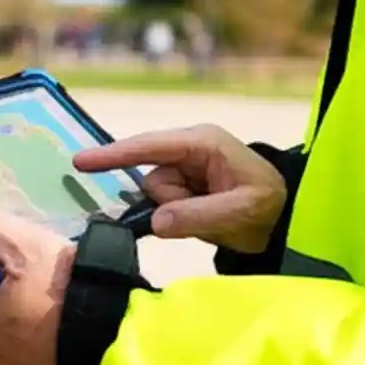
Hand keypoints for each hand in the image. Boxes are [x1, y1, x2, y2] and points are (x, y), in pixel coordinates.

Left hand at [0, 191, 74, 364]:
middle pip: (2, 308)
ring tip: (79, 303)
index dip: (6, 261)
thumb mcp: (24, 247)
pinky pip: (51, 356)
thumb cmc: (66, 296)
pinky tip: (84, 329)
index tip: (36, 257)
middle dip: (27, 292)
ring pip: (28, 334)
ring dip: (46, 319)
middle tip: (62, 278)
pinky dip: (62, 342)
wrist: (119, 352)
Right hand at [73, 124, 285, 252]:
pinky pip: (164, 205)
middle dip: (171, 203)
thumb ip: (197, 215)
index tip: (81, 162)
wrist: (283, 218)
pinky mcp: (183, 186)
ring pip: (156, 197)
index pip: (151, 147)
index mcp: (203, 142)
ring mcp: (185, 168)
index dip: (115, 155)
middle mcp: (189, 150)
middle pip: (152, 180)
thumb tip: (155, 222)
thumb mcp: (240, 210)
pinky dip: (178, 217)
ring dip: (179, 214)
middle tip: (210, 214)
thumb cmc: (269, 205)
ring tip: (215, 216)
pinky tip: (203, 217)